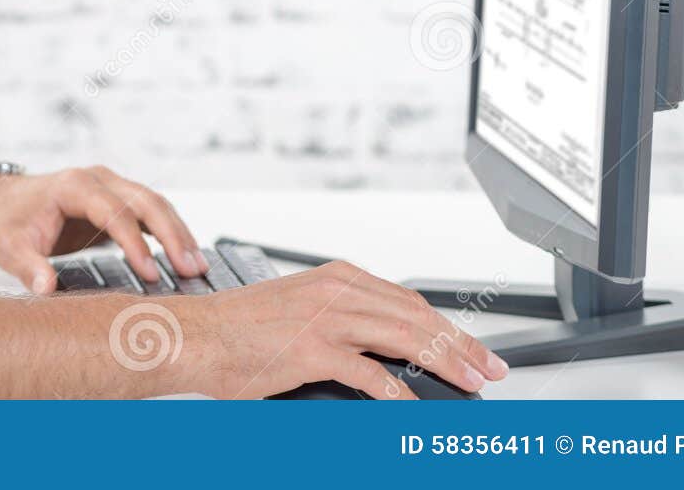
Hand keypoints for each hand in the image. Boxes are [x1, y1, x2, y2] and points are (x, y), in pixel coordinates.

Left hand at [0, 164, 208, 293]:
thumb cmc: (6, 224)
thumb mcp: (9, 248)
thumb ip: (29, 268)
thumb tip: (46, 289)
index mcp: (73, 186)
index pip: (114, 212)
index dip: (134, 243)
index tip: (150, 275)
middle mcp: (98, 180)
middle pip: (145, 201)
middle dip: (171, 234)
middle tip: (192, 269)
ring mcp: (110, 186)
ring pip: (154, 203)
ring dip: (178, 232)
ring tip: (197, 266)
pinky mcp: (117, 200)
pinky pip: (150, 212)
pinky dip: (170, 231)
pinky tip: (185, 256)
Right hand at [184, 259, 509, 399]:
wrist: (194, 333)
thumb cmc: (236, 329)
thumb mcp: (297, 311)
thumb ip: (341, 323)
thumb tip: (382, 354)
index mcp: (336, 278)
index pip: (408, 300)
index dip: (446, 326)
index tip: (471, 346)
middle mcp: (336, 291)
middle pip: (417, 317)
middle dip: (460, 344)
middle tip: (490, 367)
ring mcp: (325, 319)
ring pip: (405, 338)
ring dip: (445, 362)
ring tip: (470, 383)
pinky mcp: (312, 349)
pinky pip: (369, 373)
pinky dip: (397, 392)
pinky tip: (412, 405)